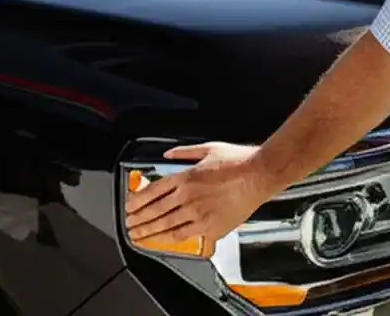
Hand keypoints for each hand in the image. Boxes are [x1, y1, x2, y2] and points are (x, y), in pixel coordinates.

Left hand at [123, 142, 272, 246]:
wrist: (261, 174)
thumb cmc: (239, 161)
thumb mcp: (208, 149)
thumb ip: (184, 153)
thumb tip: (168, 155)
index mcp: (185, 177)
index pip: (152, 192)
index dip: (136, 201)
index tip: (129, 206)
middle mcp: (188, 196)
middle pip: (154, 211)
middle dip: (138, 219)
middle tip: (129, 224)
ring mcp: (198, 213)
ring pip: (165, 226)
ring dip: (149, 231)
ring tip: (138, 235)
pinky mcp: (211, 227)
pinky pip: (184, 236)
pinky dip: (169, 239)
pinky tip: (162, 240)